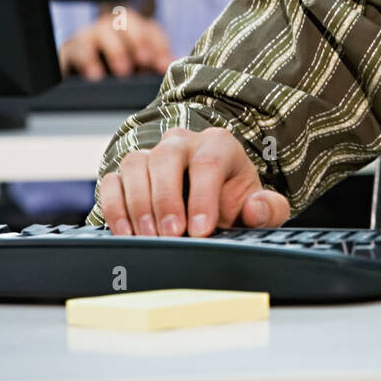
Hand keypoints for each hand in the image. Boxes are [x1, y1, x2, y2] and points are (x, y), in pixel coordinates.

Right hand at [59, 11, 172, 79]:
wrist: (77, 78)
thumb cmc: (115, 72)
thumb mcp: (137, 70)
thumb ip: (153, 66)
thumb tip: (171, 67)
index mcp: (135, 30)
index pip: (151, 29)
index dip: (159, 45)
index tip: (163, 65)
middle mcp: (114, 26)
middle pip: (128, 20)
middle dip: (139, 39)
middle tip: (144, 61)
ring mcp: (92, 34)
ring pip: (104, 30)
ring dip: (116, 49)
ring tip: (123, 71)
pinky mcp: (73, 48)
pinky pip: (80, 48)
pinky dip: (89, 61)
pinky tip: (96, 76)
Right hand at [98, 126, 291, 236]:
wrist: (211, 200)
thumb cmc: (234, 201)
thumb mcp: (259, 206)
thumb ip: (268, 209)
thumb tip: (255, 209)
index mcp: (218, 145)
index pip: (208, 163)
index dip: (203, 197)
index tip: (201, 231)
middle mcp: (182, 143)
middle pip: (166, 157)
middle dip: (166, 198)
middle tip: (171, 234)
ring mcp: (152, 155)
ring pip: (135, 164)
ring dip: (138, 204)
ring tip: (148, 238)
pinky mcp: (128, 173)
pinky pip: (112, 181)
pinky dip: (115, 207)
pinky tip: (126, 233)